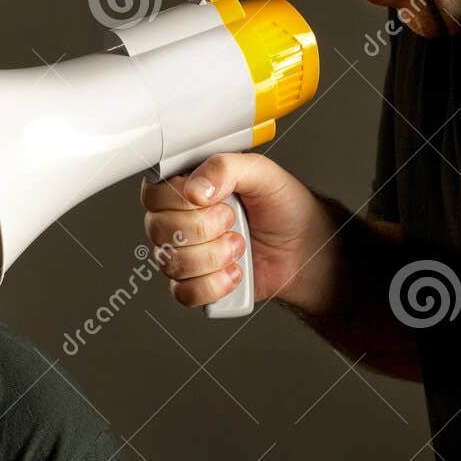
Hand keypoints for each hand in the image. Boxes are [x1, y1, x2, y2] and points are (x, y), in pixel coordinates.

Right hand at [141, 152, 335, 311]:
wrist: (305, 248)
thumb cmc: (282, 206)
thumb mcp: (261, 173)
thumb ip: (226, 168)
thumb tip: (194, 189)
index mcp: (185, 186)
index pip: (154, 193)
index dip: (180, 201)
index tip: (213, 200)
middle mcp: (176, 220)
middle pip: (158, 230)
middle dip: (203, 229)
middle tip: (232, 220)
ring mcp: (182, 254)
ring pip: (170, 263)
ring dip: (213, 257)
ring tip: (238, 246)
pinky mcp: (194, 284)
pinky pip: (183, 293)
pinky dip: (213, 285)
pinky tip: (235, 272)